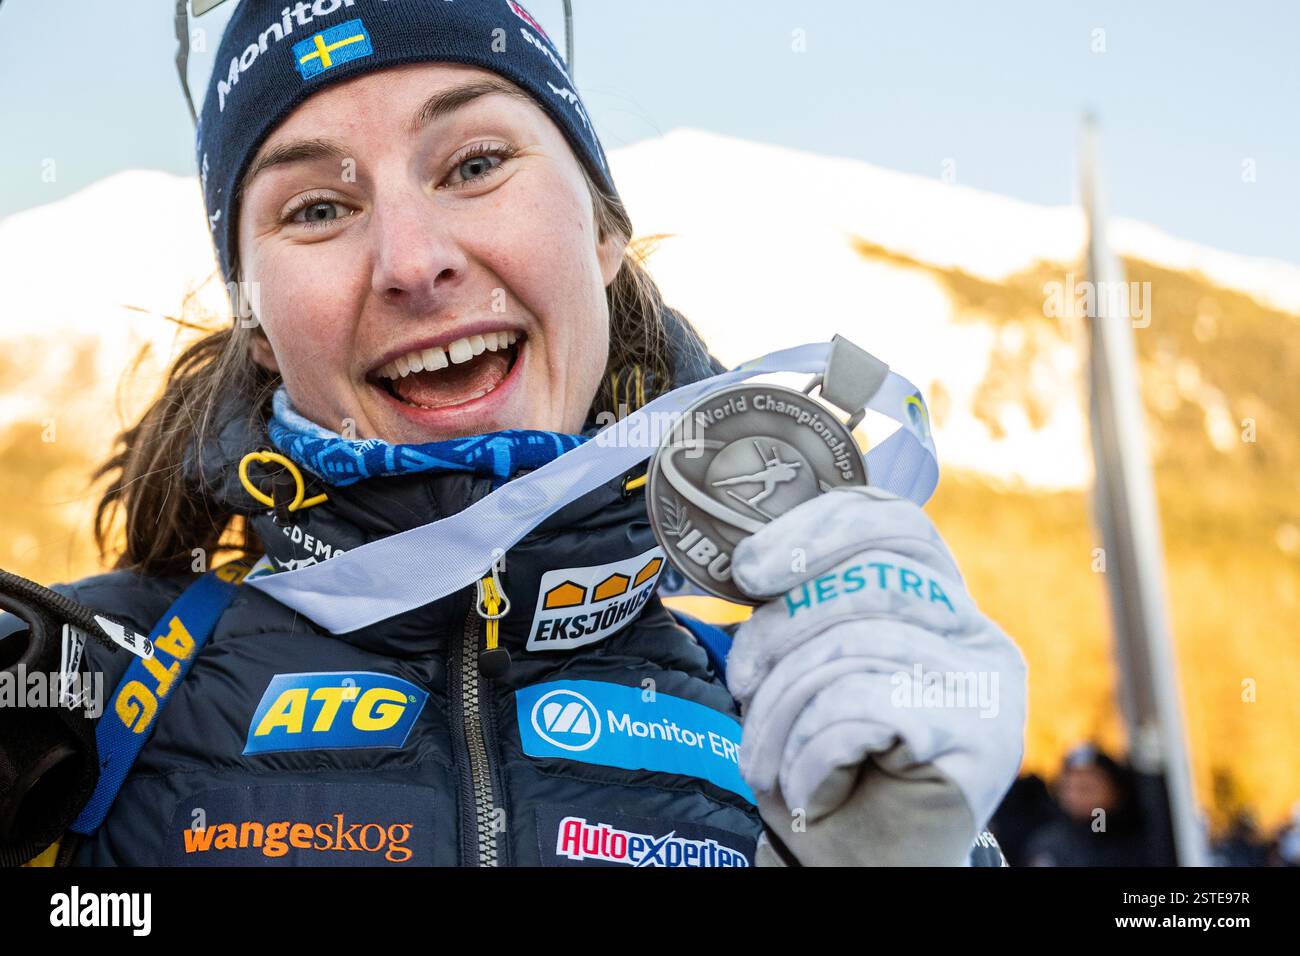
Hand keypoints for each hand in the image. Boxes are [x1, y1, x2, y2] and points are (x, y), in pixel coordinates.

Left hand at [726, 485, 1025, 857]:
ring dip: (785, 711)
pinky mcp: (984, 743)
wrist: (855, 867)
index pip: (894, 522)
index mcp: (941, 603)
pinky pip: (865, 708)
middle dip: (782, 629)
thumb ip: (804, 606)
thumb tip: (750, 555)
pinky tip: (806, 787)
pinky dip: (812, 753)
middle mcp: (979, 636)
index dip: (817, 528)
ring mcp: (990, 688)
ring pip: (857, 648)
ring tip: (767, 760)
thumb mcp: (805, 667)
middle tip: (742, 683)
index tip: (748, 567)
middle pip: (870, 578)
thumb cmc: (825, 764)